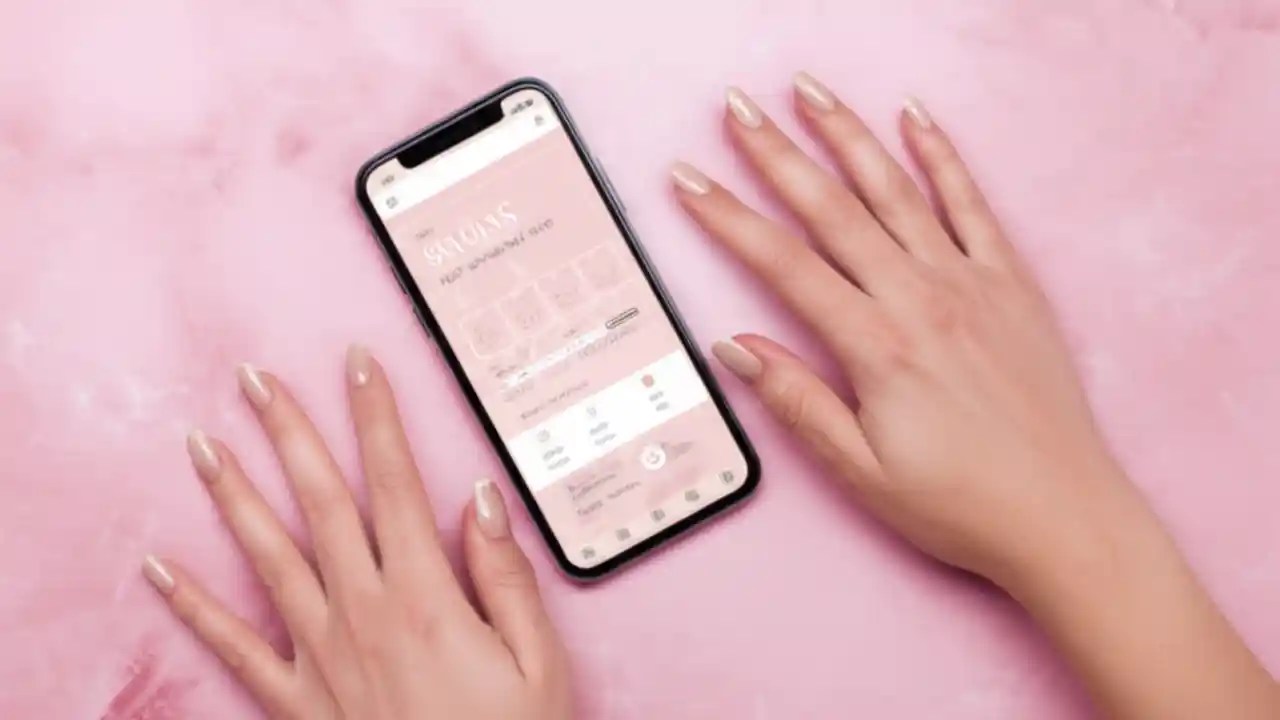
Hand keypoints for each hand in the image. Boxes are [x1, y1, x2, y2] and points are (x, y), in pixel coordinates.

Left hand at [142, 347, 570, 719]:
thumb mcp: (539, 662)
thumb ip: (507, 577)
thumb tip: (481, 500)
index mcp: (426, 596)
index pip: (396, 484)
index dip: (376, 418)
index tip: (358, 366)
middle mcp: (363, 612)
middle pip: (320, 502)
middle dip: (288, 432)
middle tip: (254, 379)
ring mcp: (321, 654)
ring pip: (268, 556)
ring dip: (233, 495)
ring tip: (202, 444)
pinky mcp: (296, 698)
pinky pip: (235, 645)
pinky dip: (192, 606)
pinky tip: (158, 568)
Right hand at [673, 75, 1135, 588]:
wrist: (1064, 516)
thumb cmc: (961, 503)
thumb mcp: (861, 469)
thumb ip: (797, 400)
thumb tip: (735, 346)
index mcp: (877, 345)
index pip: (784, 264)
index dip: (728, 217)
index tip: (690, 180)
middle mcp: (921, 298)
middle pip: (832, 209)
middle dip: (777, 153)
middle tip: (737, 108)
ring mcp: (970, 283)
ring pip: (896, 191)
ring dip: (847, 136)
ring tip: (809, 91)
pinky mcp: (1011, 284)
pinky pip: (972, 204)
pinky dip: (942, 157)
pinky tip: (916, 118)